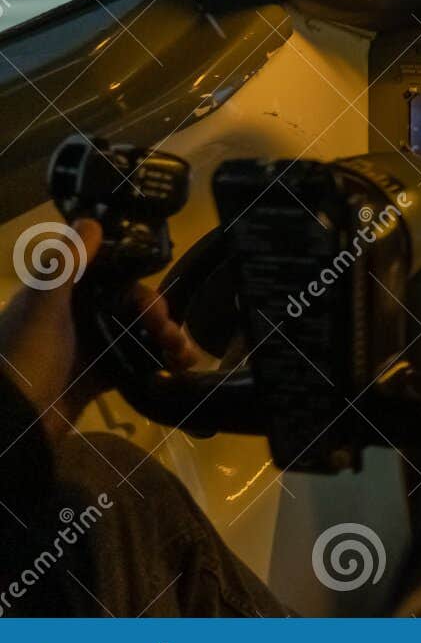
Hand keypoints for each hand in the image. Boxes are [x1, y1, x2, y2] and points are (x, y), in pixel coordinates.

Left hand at [1, 218, 202, 438]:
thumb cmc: (26, 357)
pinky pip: (139, 359)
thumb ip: (66, 264)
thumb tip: (91, 218)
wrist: (16, 423)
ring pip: (138, 330)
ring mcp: (90, 347)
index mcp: (60, 295)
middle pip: (129, 301)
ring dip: (166, 335)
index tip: (152, 285)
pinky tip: (180, 363)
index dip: (135, 275)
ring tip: (182, 351)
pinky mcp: (102, 375)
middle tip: (167, 327)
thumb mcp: (44, 307)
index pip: (107, 272)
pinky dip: (162, 360)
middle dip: (156, 311)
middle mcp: (76, 316)